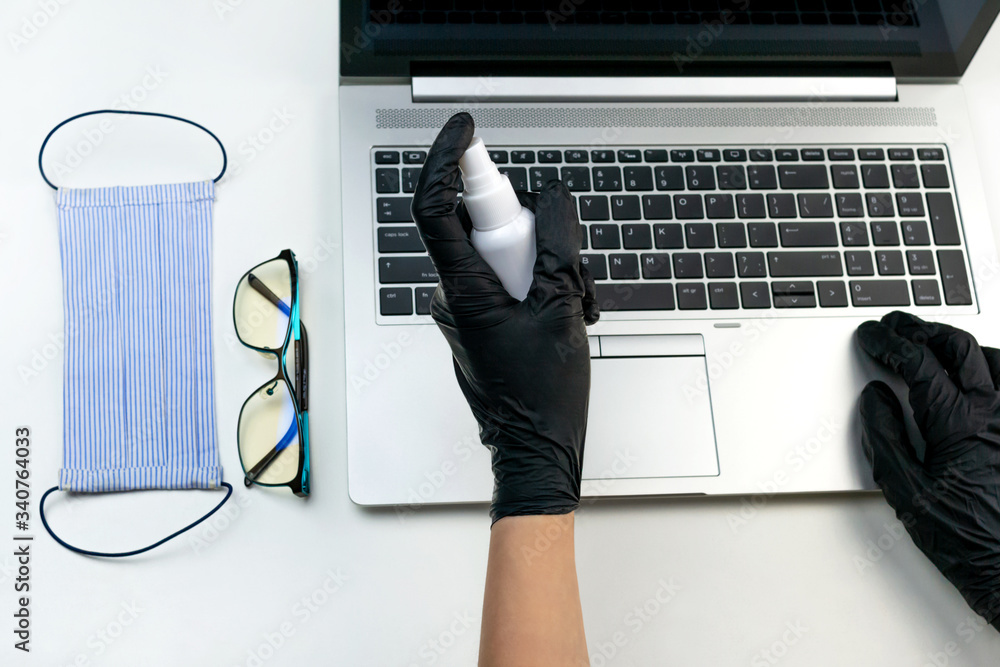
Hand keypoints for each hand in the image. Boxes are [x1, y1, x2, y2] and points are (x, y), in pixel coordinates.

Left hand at [411, 112, 598, 523]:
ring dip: (542, 265)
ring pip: (500, 255)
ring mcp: (464, 309)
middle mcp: (453, 294)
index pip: (434, 205)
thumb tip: (552, 200)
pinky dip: (536, 284)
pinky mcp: (478, 320)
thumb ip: (556, 246)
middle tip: (566, 271)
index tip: (465, 130)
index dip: (445, 159)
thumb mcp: (562, 308)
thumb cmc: (542, 395)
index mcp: (464, 288)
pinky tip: (563, 314)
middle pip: (482, 227)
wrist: (533, 451)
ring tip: (571, 306)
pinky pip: (504, 280)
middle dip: (531, 233)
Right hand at [857, 311, 999, 629]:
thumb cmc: (966, 540)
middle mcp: (995, 413)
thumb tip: (875, 397)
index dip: (887, 342)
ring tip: (932, 342)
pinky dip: (992, 365)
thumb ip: (885, 437)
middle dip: (919, 329)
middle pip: (955, 345)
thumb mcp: (906, 493)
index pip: (916, 361)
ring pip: (990, 356)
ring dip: (956, 343)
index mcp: (957, 424)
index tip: (869, 337)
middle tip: (896, 326)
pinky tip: (979, 370)